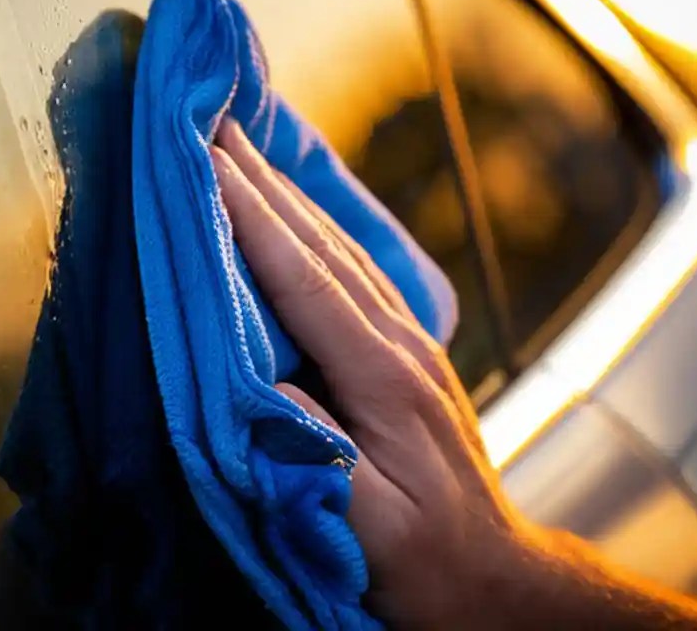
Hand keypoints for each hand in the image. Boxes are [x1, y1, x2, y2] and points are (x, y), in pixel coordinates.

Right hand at [210, 118, 531, 627]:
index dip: (252, 214)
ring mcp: (409, 346)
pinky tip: (293, 212)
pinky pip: (353, 271)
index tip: (206, 156)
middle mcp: (400, 345)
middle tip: (211, 117)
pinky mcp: (405, 356)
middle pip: (322, 243)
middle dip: (263, 177)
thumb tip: (259, 383)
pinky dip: (312, 229)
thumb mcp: (365, 521)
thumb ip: (315, 449)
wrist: (490, 578)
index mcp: (385, 377)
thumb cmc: (422, 563)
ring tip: (242, 146)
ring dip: (287, 193)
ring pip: (340, 249)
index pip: (305, 277)